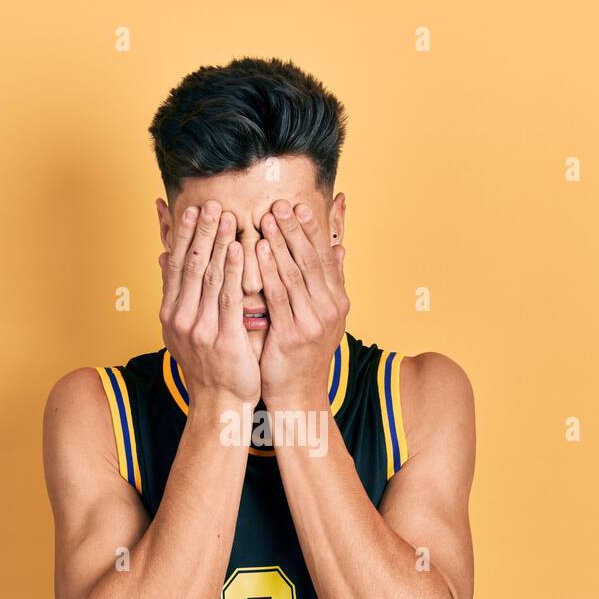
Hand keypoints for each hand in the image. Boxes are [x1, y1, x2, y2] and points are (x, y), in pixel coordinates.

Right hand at [159, 199, 260, 406]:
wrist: (219, 402)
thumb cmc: (208, 364)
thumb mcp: (183, 328)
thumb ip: (176, 292)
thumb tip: (162, 256)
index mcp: (170, 312)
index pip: (174, 265)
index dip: (180, 235)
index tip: (186, 208)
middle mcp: (180, 318)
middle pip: (189, 265)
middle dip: (200, 232)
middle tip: (209, 202)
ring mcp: (200, 328)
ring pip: (208, 276)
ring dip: (217, 243)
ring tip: (226, 216)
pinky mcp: (223, 338)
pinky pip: (229, 298)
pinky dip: (233, 271)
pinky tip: (239, 249)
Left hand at [254, 199, 349, 408]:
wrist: (298, 394)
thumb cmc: (304, 354)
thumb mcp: (324, 316)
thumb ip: (331, 282)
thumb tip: (341, 248)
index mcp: (337, 301)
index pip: (325, 257)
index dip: (312, 230)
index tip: (299, 206)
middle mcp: (329, 308)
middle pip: (310, 260)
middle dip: (294, 229)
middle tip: (279, 204)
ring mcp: (313, 322)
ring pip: (294, 273)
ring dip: (280, 243)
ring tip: (266, 219)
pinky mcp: (292, 334)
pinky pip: (278, 295)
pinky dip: (268, 270)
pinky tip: (258, 251)